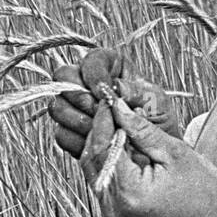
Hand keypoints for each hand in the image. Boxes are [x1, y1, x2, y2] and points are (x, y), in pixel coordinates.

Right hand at [49, 49, 179, 164]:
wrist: (157, 157)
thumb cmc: (159, 124)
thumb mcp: (157, 104)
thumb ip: (137, 93)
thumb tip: (116, 87)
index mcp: (112, 68)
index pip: (91, 59)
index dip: (94, 75)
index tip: (103, 92)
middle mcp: (88, 84)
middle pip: (63, 77)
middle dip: (80, 96)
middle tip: (98, 111)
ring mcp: (76, 109)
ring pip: (57, 106)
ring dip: (78, 120)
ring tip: (103, 129)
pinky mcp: (72, 133)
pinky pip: (61, 133)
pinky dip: (77, 140)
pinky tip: (96, 143)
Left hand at [82, 95, 216, 216]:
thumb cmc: (204, 197)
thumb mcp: (175, 153)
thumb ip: (142, 130)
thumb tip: (119, 107)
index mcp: (129, 193)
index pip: (103, 146)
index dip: (103, 119)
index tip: (108, 100)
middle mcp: (114, 209)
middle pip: (92, 159)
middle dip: (100, 131)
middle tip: (113, 109)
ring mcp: (113, 216)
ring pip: (94, 171)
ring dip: (103, 146)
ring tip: (121, 127)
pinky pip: (103, 184)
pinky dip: (110, 163)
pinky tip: (125, 149)